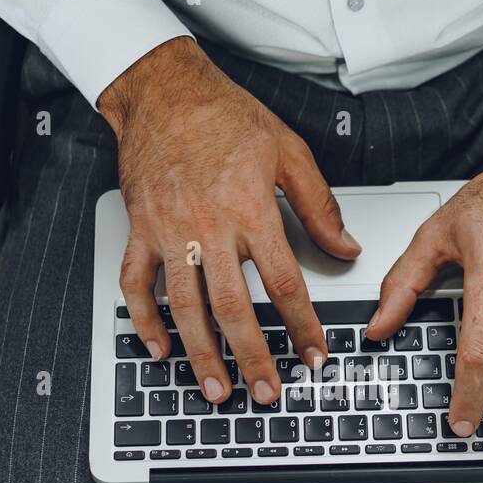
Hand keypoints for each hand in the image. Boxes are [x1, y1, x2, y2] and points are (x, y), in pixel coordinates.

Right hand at [99, 38, 360, 405]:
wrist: (162, 90)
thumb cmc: (224, 116)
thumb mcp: (287, 151)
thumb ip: (320, 206)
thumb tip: (347, 248)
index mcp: (251, 209)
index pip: (284, 283)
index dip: (303, 325)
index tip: (315, 354)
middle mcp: (209, 225)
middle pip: (232, 307)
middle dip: (252, 357)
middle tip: (265, 392)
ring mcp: (169, 231)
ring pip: (184, 307)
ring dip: (199, 355)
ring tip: (215, 389)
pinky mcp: (139, 229)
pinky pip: (135, 284)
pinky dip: (143, 321)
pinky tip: (158, 349)